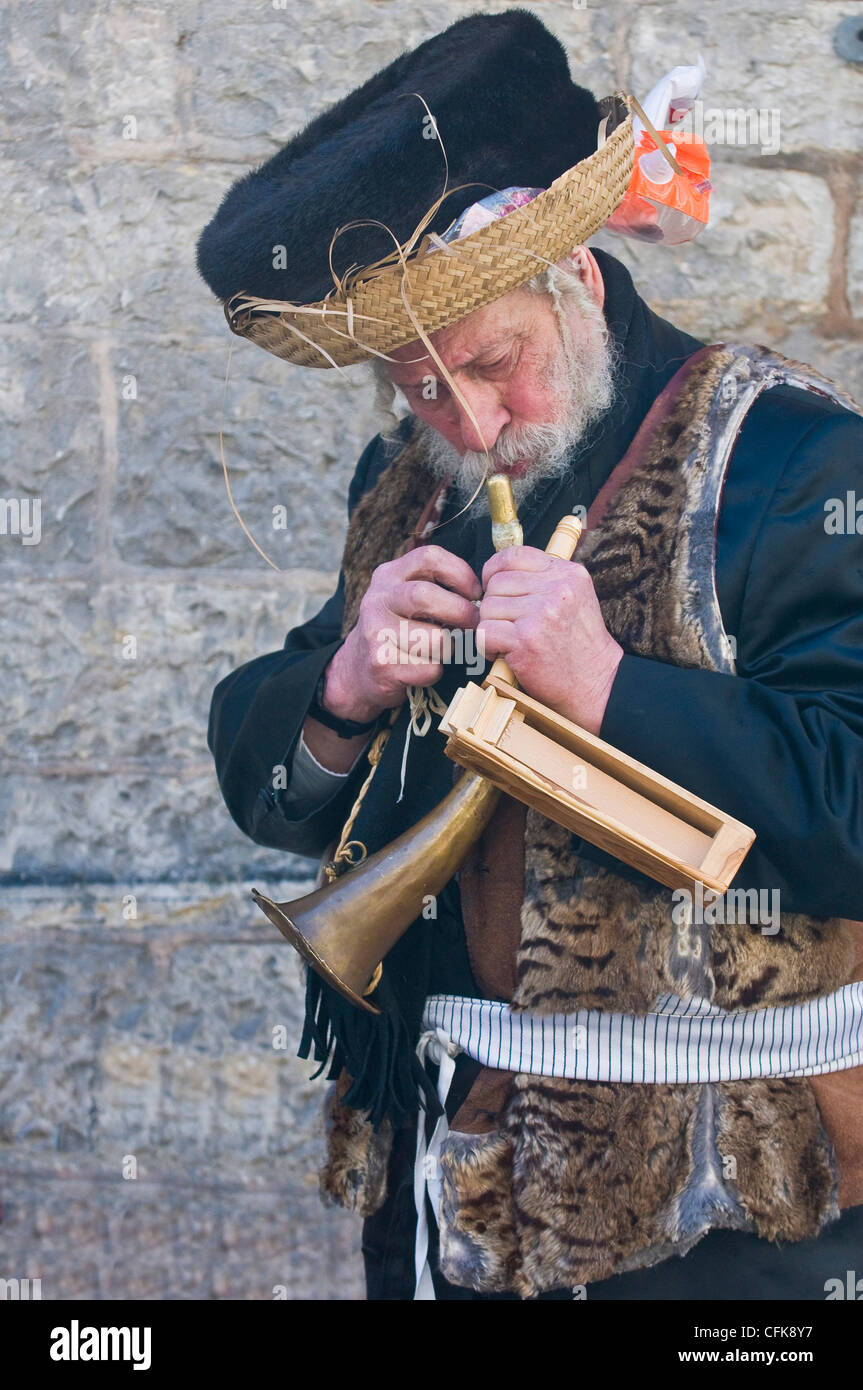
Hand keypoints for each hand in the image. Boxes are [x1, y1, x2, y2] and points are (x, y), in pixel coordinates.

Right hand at [323, 544, 481, 722]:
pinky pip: (428, 668)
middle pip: (425, 596)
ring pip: (434, 639)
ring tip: (445, 649)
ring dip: (450, 647)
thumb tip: (485, 596)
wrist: (357, 670)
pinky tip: (426, 668)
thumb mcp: (407, 598)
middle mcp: (378, 599)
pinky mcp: (381, 664)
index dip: (460, 573)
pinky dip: (437, 671)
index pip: (429, 557)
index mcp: (389, 575)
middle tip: (474, 624)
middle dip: (461, 612)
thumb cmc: (399, 630)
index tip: (475, 593)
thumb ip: (437, 587)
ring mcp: (376, 632)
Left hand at [478, 546, 622, 734]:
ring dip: (490, 627)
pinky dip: (487, 646)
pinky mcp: (526, 639)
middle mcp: (557, 588)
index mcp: (568, 573)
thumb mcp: (573, 599)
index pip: (514, 555)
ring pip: (487, 608)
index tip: (493, 588)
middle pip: (496, 583)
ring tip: (509, 641)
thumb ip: (543, 580)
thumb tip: (497, 572)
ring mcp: (542, 613)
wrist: (595, 684)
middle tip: (507, 626)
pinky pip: (485, 632)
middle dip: (494, 606)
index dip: (494, 570)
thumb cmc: (578, 645)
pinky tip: (503, 654)